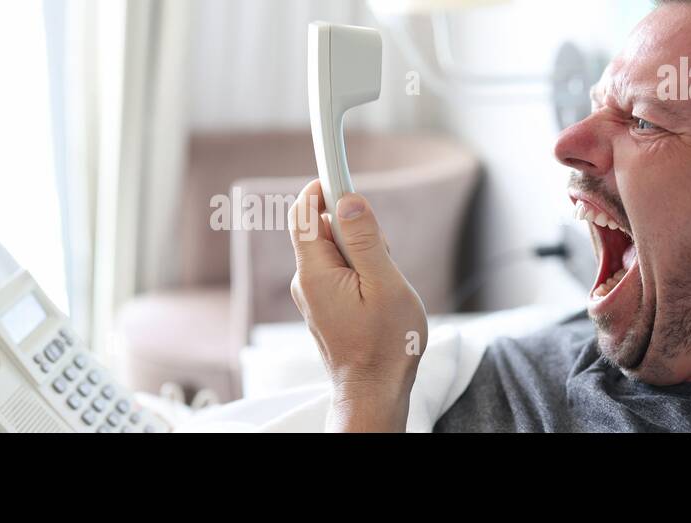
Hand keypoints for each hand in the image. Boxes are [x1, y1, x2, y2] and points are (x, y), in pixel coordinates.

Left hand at [287, 179, 427, 431]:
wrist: (374, 392)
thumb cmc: (385, 346)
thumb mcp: (384, 285)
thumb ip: (365, 240)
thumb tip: (348, 200)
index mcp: (315, 272)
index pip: (305, 212)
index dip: (323, 187)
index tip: (342, 173)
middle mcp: (305, 281)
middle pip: (323, 229)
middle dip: (354, 228)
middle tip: (382, 254)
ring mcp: (313, 295)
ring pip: (334, 252)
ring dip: (361, 254)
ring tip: (383, 286)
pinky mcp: (324, 306)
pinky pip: (339, 273)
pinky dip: (360, 274)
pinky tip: (376, 298)